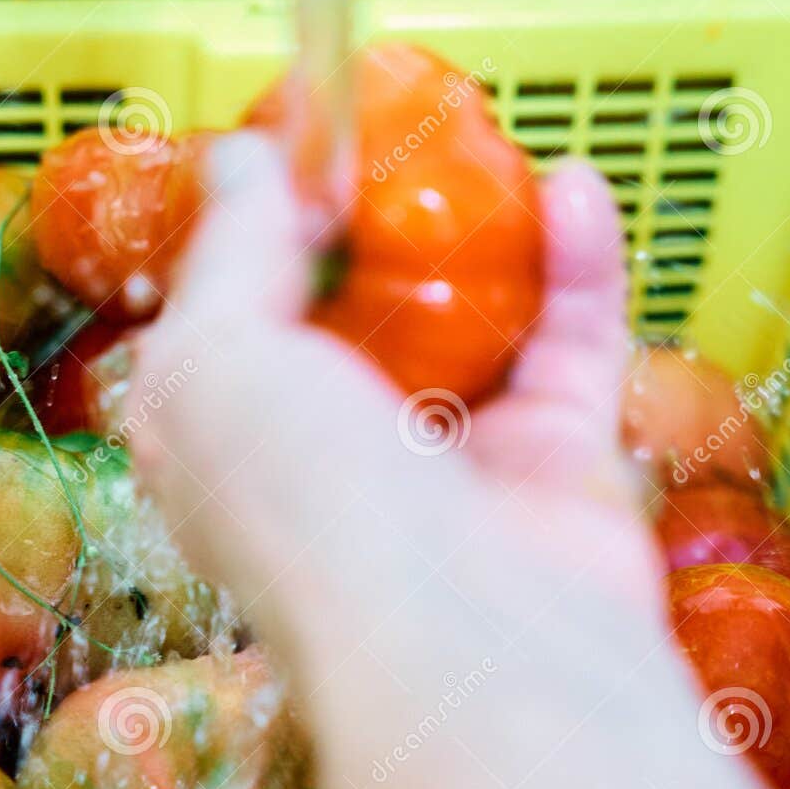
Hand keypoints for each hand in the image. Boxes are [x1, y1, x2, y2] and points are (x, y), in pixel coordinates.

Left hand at [135, 131, 662, 617]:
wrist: (470, 649)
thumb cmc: (308, 516)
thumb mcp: (214, 365)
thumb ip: (227, 260)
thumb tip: (246, 166)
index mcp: (226, 449)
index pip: (227, 331)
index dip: (247, 243)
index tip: (284, 156)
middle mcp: (335, 461)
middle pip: (354, 323)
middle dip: (373, 231)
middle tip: (395, 139)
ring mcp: (450, 464)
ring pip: (470, 326)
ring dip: (481, 236)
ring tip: (485, 149)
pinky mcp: (553, 464)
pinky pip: (571, 343)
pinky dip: (576, 266)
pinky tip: (571, 193)